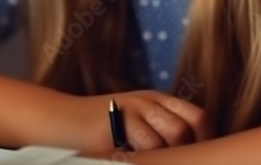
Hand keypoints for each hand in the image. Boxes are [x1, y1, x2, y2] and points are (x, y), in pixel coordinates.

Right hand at [52, 90, 211, 153]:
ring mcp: (130, 109)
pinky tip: (135, 159)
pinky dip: (148, 156)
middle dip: (187, 150)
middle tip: (175, 161)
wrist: (55, 121)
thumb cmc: (95, 131)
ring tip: (151, 159)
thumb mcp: (132, 124)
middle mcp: (146, 101)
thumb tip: (190, 155)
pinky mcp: (115, 123)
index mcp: (155, 101)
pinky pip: (146, 144)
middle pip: (186, 127)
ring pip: (171, 135)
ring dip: (166, 153)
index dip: (205, 140)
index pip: (197, 117)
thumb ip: (158, 132)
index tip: (200, 159)